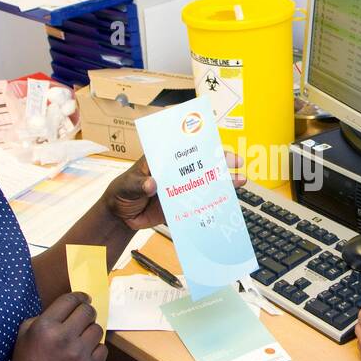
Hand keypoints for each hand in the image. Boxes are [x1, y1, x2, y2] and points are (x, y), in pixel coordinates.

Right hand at [3, 292, 106, 360]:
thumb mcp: (25, 332)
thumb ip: (45, 316)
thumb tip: (68, 308)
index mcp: (46, 326)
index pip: (71, 300)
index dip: (79, 297)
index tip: (83, 298)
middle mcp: (64, 338)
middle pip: (88, 311)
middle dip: (86, 311)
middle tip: (83, 316)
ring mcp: (79, 355)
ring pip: (97, 329)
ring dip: (90, 331)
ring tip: (81, 338)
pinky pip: (103, 349)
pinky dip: (95, 350)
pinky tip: (84, 354)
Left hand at [104, 151, 246, 230]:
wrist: (120, 217)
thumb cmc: (121, 192)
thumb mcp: (126, 185)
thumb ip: (138, 185)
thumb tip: (152, 184)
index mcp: (161, 160)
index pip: (183, 148)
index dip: (200, 144)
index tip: (215, 143)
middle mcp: (174, 172)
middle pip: (199, 164)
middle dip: (219, 162)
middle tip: (237, 162)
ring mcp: (179, 190)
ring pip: (203, 184)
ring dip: (222, 183)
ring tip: (239, 181)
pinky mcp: (180, 207)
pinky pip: (197, 205)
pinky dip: (210, 206)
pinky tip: (225, 205)